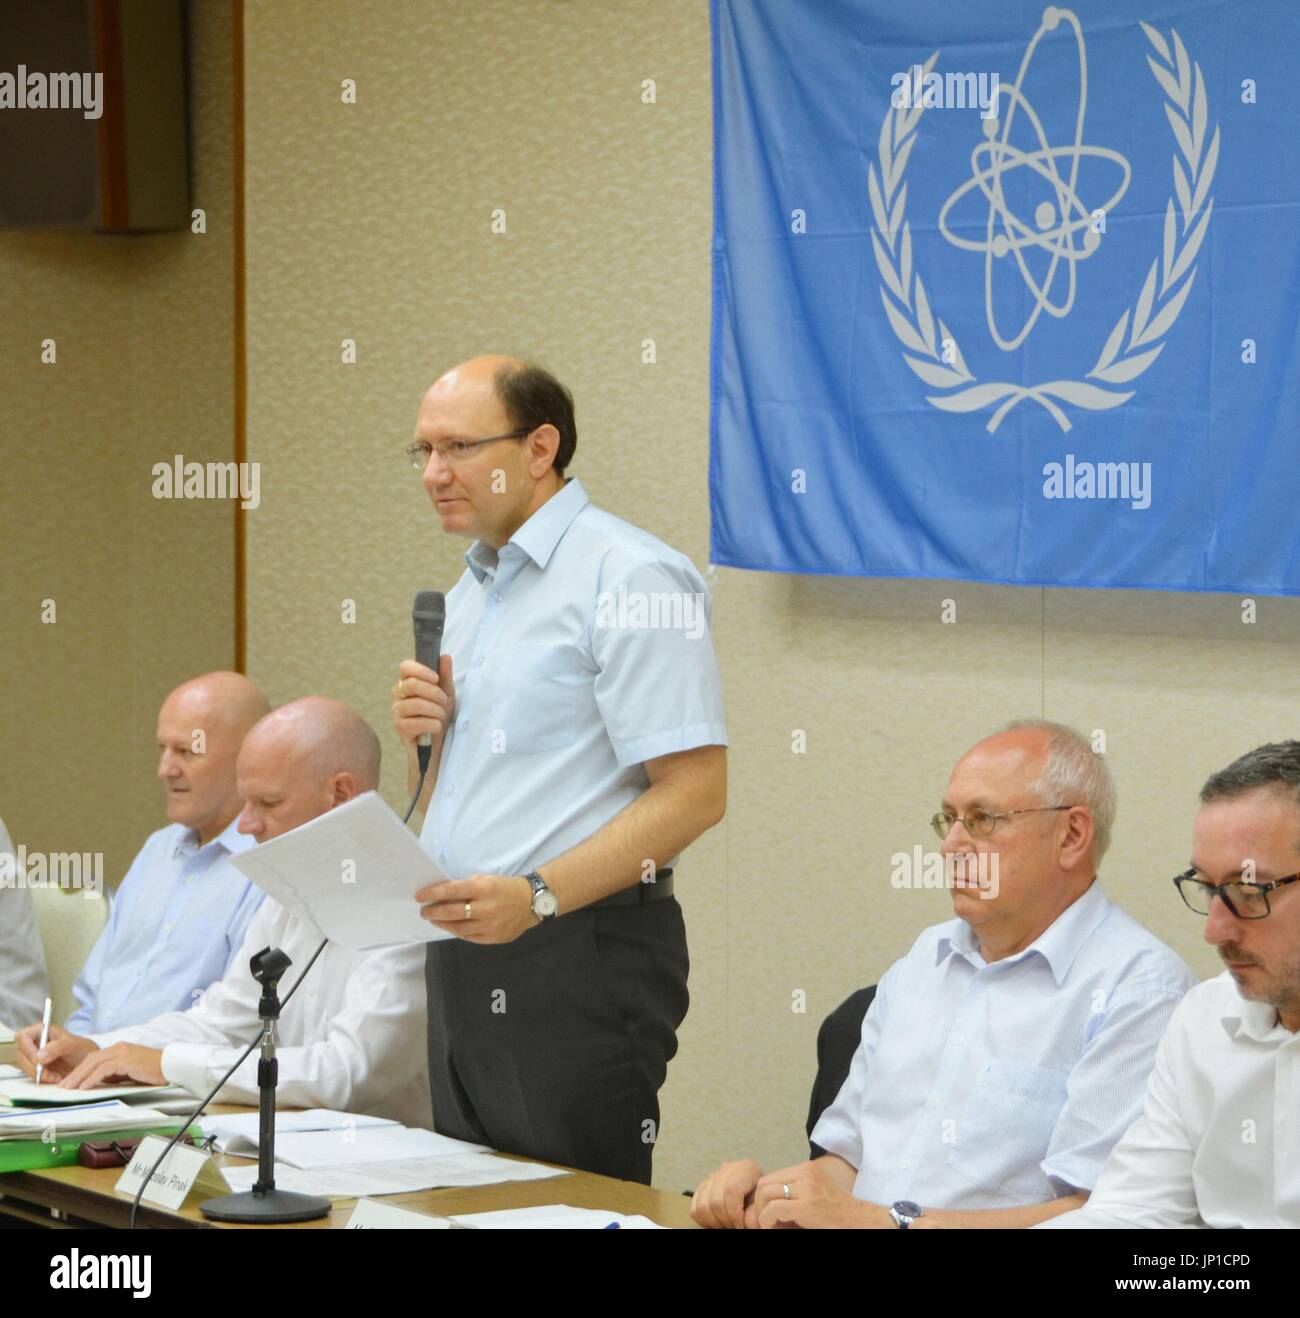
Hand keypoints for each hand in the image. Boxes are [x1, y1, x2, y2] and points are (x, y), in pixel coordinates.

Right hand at [14, 1023, 96, 1082]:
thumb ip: (58, 1047)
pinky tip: (55, 1078)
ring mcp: (33, 1055)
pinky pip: (30, 1075)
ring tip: (55, 1076)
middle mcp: (34, 1042)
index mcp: (42, 1030)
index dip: (27, 1049)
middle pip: (20, 1054)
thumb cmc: (82, 1049)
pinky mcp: (35, 1067)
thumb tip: (39, 1056)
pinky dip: (41, 1079)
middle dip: (33, 1066)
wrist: (87, 1062)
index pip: (22, 1036)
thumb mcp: (74, 1045)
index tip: (38, 1061)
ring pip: (24, 1066)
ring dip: (38, 1074)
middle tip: (47, 1073)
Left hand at [59, 1044, 166, 1089]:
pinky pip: (104, 1069)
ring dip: (79, 1076)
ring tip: (69, 1088)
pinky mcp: (126, 1059)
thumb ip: (115, 1074)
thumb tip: (97, 1084)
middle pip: (90, 1059)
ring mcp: (123, 1052)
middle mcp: (119, 1047)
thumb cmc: (155, 1071)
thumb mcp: (130, 1072)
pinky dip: (92, 1078)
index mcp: (120, 1049)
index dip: (79, 1070)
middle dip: (75, 1073)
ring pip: (94, 1063)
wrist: (172, 1066)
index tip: (69, 1082)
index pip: (94, 1058)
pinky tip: (85, 1087)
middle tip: (63, 1086)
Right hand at [392, 655, 455, 758]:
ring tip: (441, 716)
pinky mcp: (400, 728)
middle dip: (432, 692)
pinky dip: (431, 724)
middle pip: (410, 684)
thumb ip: (445, 676)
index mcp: (408, 682)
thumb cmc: (439, 714)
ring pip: (414, 704)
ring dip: (434, 710)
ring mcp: (397, 711)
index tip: (436, 678)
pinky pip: (414, 723)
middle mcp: (398, 694)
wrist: (438, 742)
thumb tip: (445, 656)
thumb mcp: (447, 693)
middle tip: (443, 700)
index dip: (420, 670)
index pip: (405, 667)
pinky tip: (436, 727)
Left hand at [416, 874, 537, 943]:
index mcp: (484, 889)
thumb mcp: (487, 880)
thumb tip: (443, 894)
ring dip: (442, 923)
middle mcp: (486, 908)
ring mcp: (490, 925)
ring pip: (458, 927)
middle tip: (424, 911)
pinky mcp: (493, 938)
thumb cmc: (506, 888)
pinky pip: (469, 937)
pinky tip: (451, 927)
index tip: (420, 896)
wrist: (532, 903)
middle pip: (451, 912)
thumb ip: (466, 887)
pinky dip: (457, 931)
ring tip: (434, 919)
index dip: (433, 894)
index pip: (452, 891)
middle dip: (433, 912)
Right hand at [690, 1159, 764, 1228]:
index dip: (734, 1214)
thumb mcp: (764, 1203)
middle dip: (725, 1220)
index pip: (730, 1192)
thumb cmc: (762, 1200)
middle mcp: (727, 1169)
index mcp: (746, 1168)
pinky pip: (694, 1208)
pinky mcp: (702, 1187)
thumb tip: (748, 1223)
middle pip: (715, 1200)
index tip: (741, 1226)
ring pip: (702, 1205)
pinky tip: (717, 1221)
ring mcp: (713, 1176)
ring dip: (714, 1222)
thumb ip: (756, 1212)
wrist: (759, 1194)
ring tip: (727, 1225)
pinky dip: (704, 1220)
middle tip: (734, 1227)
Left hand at [753, 1161, 891, 1228]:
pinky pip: (774, 1208)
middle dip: (759, 1203)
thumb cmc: (836, 1212)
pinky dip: (767, 1219)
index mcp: (806, 1169)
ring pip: (766, 1193)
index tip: (766, 1211)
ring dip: (762, 1212)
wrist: (858, 1220)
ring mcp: (807, 1188)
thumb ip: (795, 1191)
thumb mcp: (814, 1193)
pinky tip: (772, 1226)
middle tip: (764, 1219)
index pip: (771, 1177)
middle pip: (765, 1183)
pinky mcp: (807, 1205)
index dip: (763, 1195)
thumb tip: (767, 1201)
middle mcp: (805, 1174)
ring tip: (769, 1224)